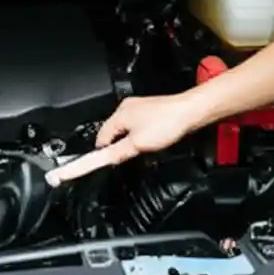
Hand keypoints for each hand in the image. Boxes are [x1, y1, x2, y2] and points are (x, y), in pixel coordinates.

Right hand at [45, 94, 199, 185]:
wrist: (191, 112)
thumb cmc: (167, 124)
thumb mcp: (138, 145)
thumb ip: (118, 153)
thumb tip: (104, 159)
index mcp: (119, 115)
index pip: (99, 139)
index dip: (97, 154)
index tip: (82, 166)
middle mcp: (126, 109)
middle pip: (111, 134)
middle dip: (117, 147)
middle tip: (129, 156)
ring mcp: (139, 109)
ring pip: (125, 131)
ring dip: (130, 141)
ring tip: (145, 148)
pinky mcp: (151, 112)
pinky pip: (137, 127)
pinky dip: (140, 136)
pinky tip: (152, 140)